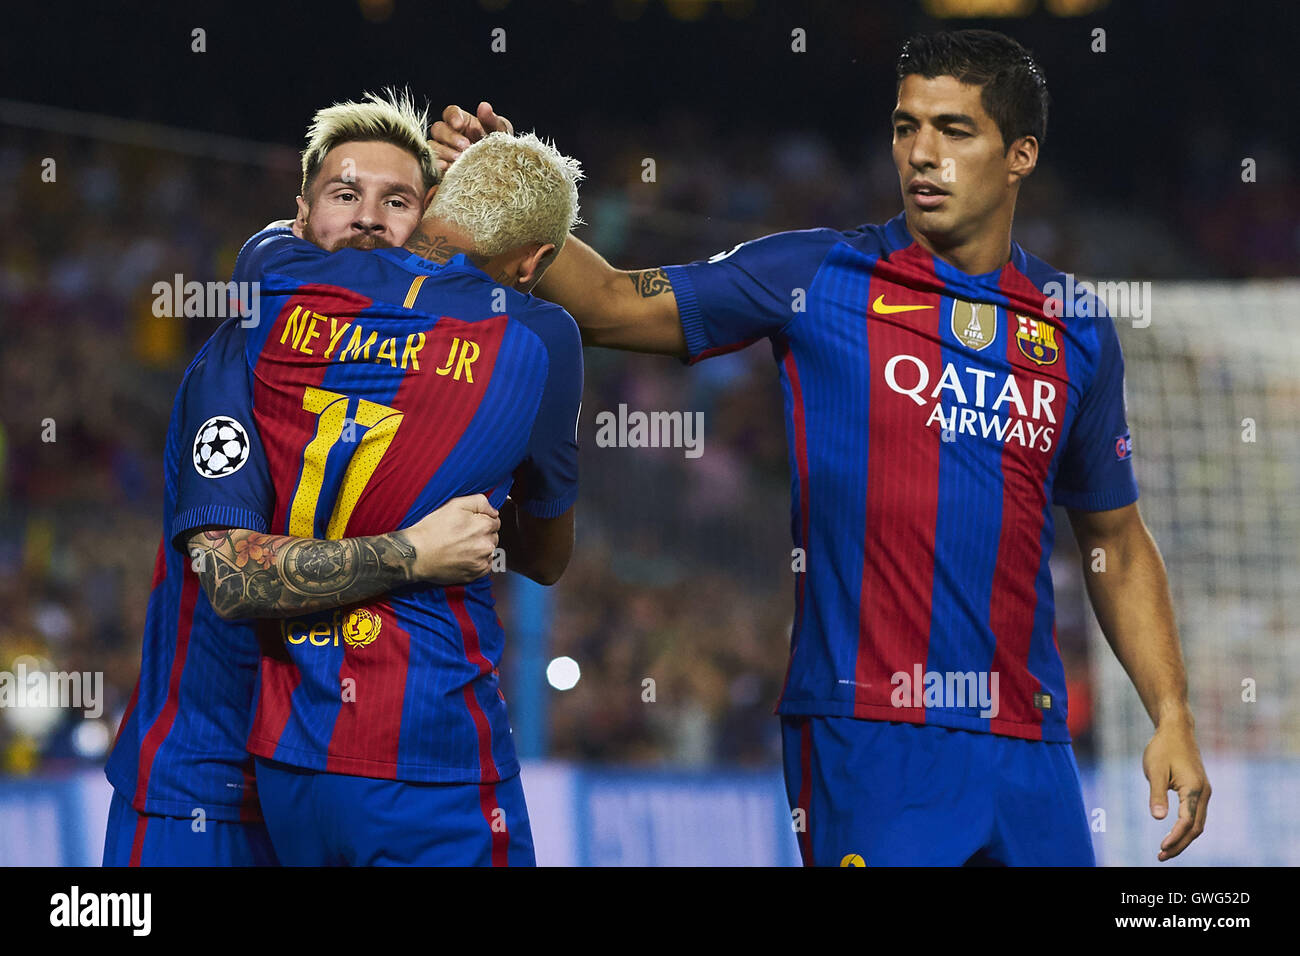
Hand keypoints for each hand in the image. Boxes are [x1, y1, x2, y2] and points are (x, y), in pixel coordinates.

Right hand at [403, 494, 500, 584]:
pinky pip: (485, 565)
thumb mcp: (455, 504)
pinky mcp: (475, 574)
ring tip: (461, 547)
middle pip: (493, 536)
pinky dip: (478, 561)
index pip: (495, 521)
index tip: (468, 523)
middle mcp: (487, 544)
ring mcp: (482, 561)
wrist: (417, 554)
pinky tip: (463, 557)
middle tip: (463, 535)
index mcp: (484, 526)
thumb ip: (479, 502)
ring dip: (481, 548)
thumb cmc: (433, 528)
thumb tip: (494, 511)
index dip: (481, 520)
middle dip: (482, 534)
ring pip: (490, 551)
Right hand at [429, 102, 513, 174]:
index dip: (452, 117)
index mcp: (463, 122)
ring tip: (459, 159)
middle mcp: (450, 135)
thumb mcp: (501, 132)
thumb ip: (492, 120)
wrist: (503, 172)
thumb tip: (484, 106)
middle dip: (450, 136)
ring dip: (444, 152)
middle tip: (465, 146)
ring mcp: (445, 151)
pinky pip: (433, 164)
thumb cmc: (501, 147)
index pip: (449, 113)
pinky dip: (439, 165)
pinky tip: (449, 168)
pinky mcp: (443, 168)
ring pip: (433, 146)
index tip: (459, 124)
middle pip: (438, 129)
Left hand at [1142, 715, 1210, 860]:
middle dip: (1180, 844)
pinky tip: (1173, 834)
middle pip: (1195, 828)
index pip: (1187, 821)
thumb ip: (1157, 795)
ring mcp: (1204, 792)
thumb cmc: (1163, 748)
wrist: (1176, 730)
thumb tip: (1159, 819)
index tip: (1161, 848)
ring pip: (1198, 823)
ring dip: (1183, 838)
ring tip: (1165, 850)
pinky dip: (1186, 828)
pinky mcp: (1199, 790)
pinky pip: (1195, 815)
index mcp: (1194, 789)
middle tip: (1161, 856)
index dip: (1175, 837)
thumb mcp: (1155, 770)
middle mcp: (1204, 793)